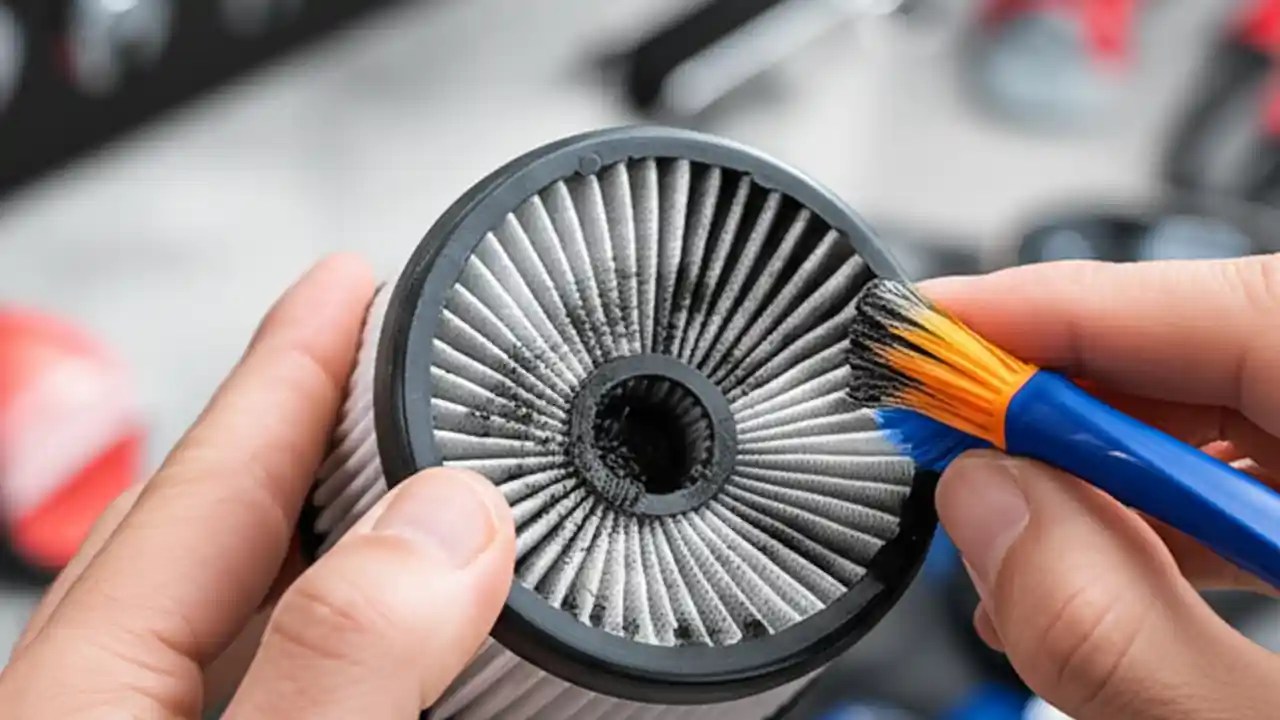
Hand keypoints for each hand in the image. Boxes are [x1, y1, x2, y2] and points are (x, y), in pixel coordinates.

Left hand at [0, 256, 515, 718]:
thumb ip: (339, 656)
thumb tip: (450, 518)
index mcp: (81, 695)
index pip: (205, 481)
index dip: (291, 367)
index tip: (350, 283)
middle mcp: (98, 715)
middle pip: (208, 525)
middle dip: (308, 425)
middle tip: (389, 363)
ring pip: (236, 610)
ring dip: (335, 533)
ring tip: (416, 489)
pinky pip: (266, 679)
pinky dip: (343, 633)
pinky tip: (385, 646)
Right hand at [923, 256, 1279, 719]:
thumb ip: (1120, 632)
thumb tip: (987, 510)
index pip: (1246, 309)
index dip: (1071, 307)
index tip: (938, 325)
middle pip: (1222, 353)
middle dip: (1066, 398)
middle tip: (944, 423)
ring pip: (1230, 418)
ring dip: (1097, 467)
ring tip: (995, 512)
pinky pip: (1249, 489)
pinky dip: (1154, 520)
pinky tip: (1081, 565)